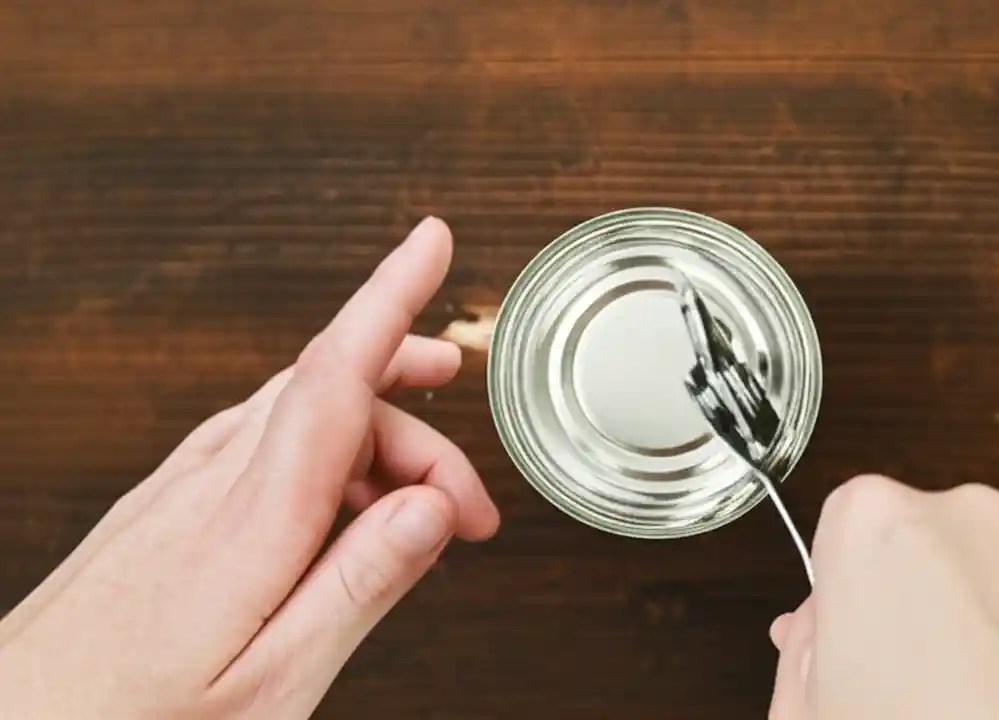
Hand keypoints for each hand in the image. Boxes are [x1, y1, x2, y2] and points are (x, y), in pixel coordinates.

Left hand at [0, 217, 499, 717]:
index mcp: (251, 521)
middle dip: (420, 424)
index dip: (390, 298)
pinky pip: (264, 443)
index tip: (431, 242)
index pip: (333, 374)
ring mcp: (181, 487)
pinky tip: (339, 513)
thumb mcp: (275, 683)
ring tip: (418, 507)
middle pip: (336, 395)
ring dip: (376, 441)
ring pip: (302, 415)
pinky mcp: (166, 505)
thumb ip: (360, 585)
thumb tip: (429, 507)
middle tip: (468, 506)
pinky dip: (326, 460)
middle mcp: (211, 483)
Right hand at [769, 475, 998, 719]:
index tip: (856, 636)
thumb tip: (815, 628)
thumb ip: (801, 651)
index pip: (846, 527)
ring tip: (984, 704)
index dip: (849, 588)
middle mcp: (968, 515)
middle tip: (919, 683)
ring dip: (991, 617)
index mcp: (876, 525)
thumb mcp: (810, 711)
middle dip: (923, 597)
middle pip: (928, 541)